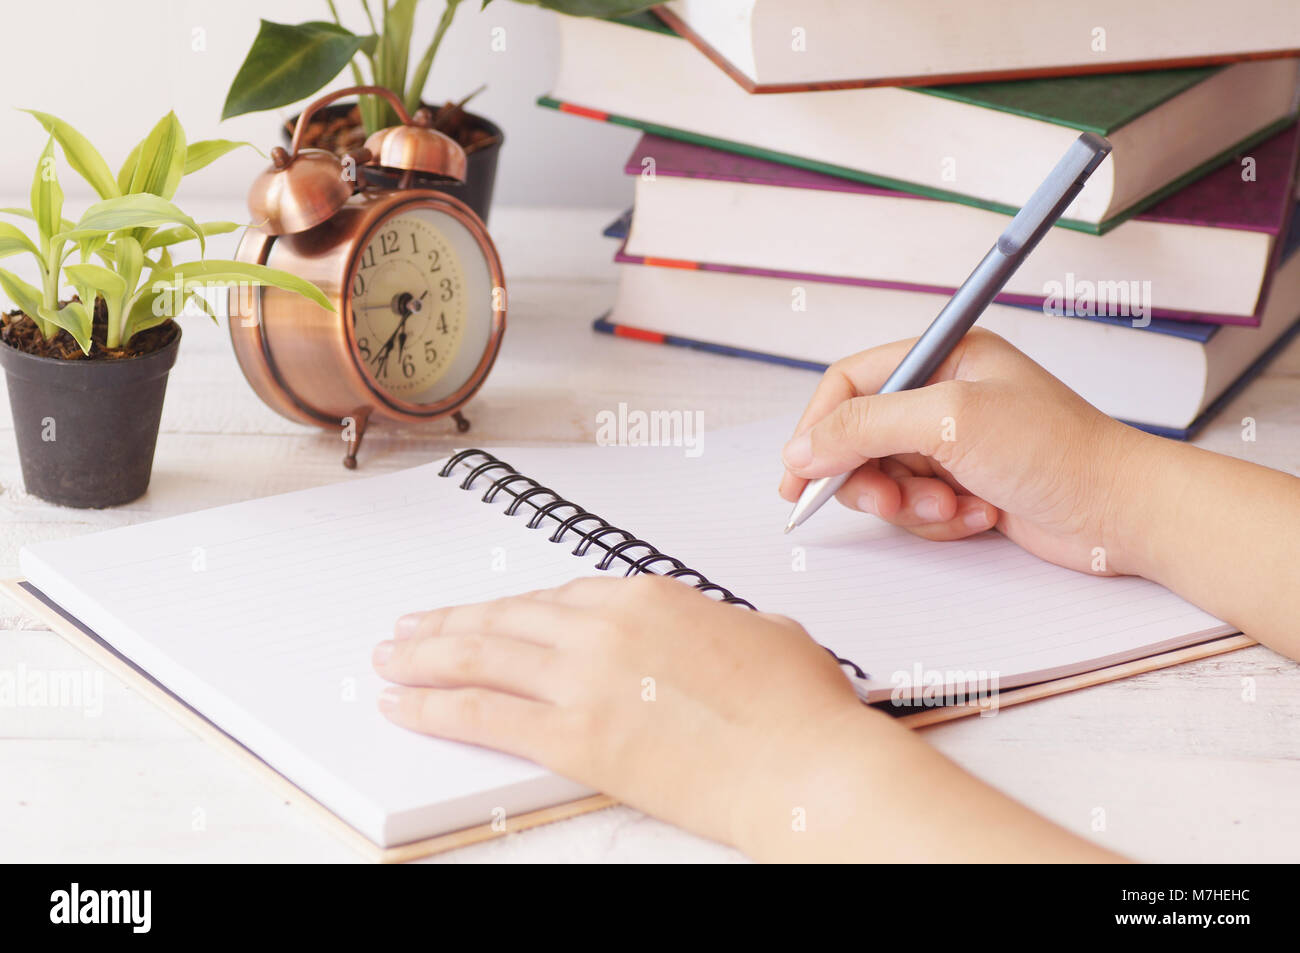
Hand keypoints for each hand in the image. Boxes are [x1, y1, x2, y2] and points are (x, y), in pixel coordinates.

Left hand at [372, 575, 862, 849]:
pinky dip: (434, 707)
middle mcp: (606, 627)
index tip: (494, 616)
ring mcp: (585, 678)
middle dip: (452, 622)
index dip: (516, 610)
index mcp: (649, 596)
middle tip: (414, 625)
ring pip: (481, 656)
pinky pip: (483, 715)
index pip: (561, 595)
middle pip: (507, 617)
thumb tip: (707, 634)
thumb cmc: (797, 707)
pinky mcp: (574, 736)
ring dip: (426, 655)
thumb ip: (712, 625)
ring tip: (392, 657)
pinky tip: (405, 705)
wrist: (804, 765)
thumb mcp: (762, 633)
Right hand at [779, 329, 1145, 574]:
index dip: (816, 428)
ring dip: (911, 505)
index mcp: (942, 356)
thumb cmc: (1056, 451)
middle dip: (869, 478)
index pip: (849, 384)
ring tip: (953, 510)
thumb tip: (801, 449)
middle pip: (859, 438)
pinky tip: (982, 517)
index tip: (797, 476)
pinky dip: (940, 522)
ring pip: (885, 479)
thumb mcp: (949, 422)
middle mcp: (944, 395)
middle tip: (889, 502)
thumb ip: (865, 427)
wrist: (1122, 512)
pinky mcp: (966, 486)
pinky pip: (917, 510)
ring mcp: (954, 444)